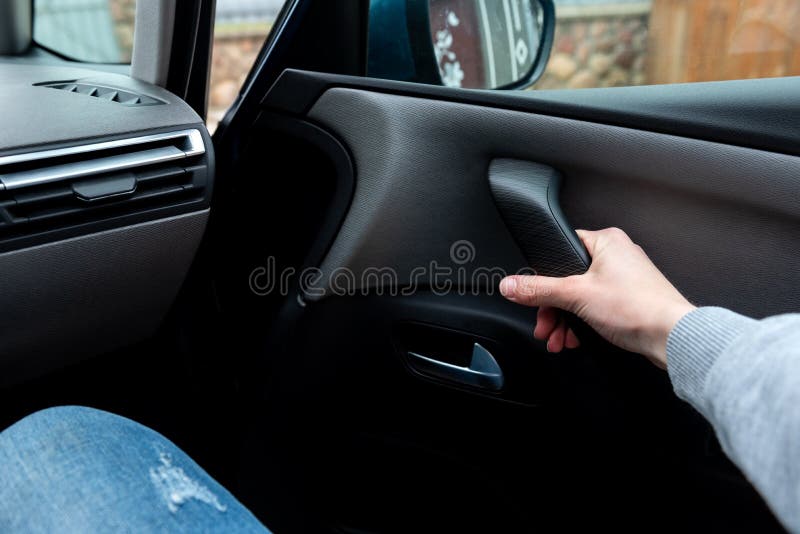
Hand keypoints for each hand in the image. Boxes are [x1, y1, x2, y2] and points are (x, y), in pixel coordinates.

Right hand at [499, 228, 694, 367]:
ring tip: (558, 338)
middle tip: (544, 325)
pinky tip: (574, 339)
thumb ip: (538, 290)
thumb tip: (511, 284)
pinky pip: (595, 308)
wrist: (672, 337)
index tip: (531, 296)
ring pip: (581, 297)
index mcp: (606, 241)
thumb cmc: (639, 308)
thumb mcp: (575, 295)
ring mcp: (625, 278)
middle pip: (568, 279)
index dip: (543, 275)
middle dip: (552, 308)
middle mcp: (617, 255)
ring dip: (565, 320)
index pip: (560, 249)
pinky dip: (582, 324)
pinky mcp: (630, 300)